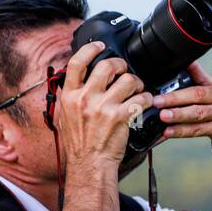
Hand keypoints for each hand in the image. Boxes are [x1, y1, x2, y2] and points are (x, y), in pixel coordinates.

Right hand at [57, 40, 153, 170]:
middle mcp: (85, 99)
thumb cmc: (78, 143)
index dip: (91, 49)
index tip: (100, 46)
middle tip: (124, 71)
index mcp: (69, 97)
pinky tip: (144, 102)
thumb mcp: (64, 117)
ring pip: (128, 79)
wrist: (88, 164)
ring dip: (136, 82)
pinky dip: (147, 98)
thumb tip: (75, 80)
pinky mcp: (121, 116)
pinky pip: (141, 98)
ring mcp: (103, 107)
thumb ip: (70, 97)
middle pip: (107, 65)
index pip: (77, 63)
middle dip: (120, 65)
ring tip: (136, 89)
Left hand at [154, 38, 211, 163]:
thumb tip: (186, 62)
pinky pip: (198, 130)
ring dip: (177, 115)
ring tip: (162, 116)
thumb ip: (202, 79)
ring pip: (198, 113)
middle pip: (200, 94)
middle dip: (176, 97)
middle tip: (158, 100)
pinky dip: (181, 131)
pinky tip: (168, 132)